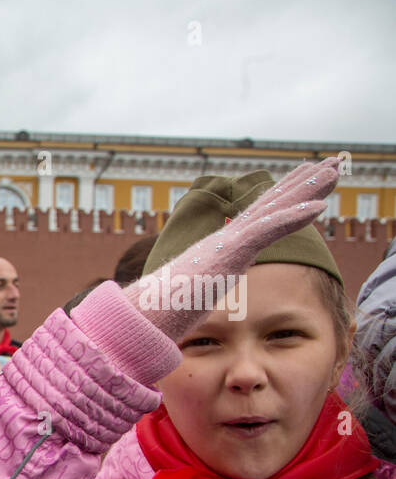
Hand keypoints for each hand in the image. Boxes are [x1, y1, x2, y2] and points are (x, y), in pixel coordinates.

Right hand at [124, 157, 338, 339]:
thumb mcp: (191, 299)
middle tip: (330, 164)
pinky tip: (319, 207)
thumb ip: (200, 293)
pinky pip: (267, 231)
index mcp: (222, 250)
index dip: (284, 199)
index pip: (259, 219)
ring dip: (306, 190)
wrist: (143, 315)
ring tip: (334, 171)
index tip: (305, 182)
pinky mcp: (229, 254)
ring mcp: (228, 244)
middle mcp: (227, 240)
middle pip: (271, 205)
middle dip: (301, 184)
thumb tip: (195, 302)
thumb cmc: (162, 310)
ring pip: (274, 210)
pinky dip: (293, 217)